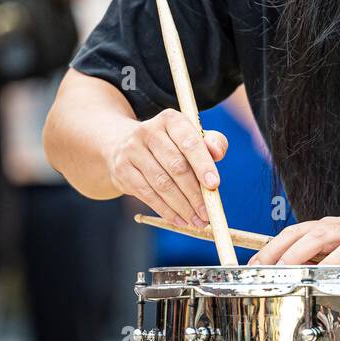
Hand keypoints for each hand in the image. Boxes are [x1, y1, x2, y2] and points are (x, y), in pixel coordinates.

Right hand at [107, 108, 227, 227]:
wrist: (124, 145)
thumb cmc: (171, 144)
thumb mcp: (192, 137)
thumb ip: (211, 142)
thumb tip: (218, 152)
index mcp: (171, 119)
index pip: (189, 142)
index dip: (203, 164)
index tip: (214, 185)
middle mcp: (148, 131)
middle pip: (176, 166)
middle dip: (195, 193)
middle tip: (208, 212)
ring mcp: (132, 150)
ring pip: (162, 184)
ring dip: (182, 206)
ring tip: (198, 220)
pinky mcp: (122, 170)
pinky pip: (147, 194)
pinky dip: (166, 210)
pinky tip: (180, 220)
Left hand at [247, 216, 339, 266]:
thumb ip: (322, 262)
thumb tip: (294, 275)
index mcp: (328, 230)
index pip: (292, 234)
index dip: (270, 248)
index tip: (252, 266)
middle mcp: (337, 226)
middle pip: (299, 231)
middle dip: (276, 249)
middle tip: (259, 268)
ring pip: (320, 235)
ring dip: (298, 252)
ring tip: (283, 268)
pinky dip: (335, 258)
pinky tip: (324, 271)